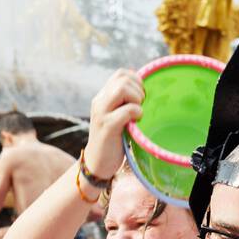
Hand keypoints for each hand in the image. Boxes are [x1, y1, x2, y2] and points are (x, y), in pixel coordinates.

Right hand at [83, 69, 143, 183]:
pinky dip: (136, 113)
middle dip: (139, 90)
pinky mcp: (107, 127)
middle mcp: (100, 101)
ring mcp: (102, 113)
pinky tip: (136, 123)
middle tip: (141, 107)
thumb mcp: (117, 117)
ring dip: (137, 99)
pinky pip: (126, 110)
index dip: (136, 80)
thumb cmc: (113, 141)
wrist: (97, 164)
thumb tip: (139, 82)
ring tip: (138, 114)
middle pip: (123, 78)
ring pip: (122, 89)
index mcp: (103, 97)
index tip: (142, 97)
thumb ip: (124, 102)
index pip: (121, 74)